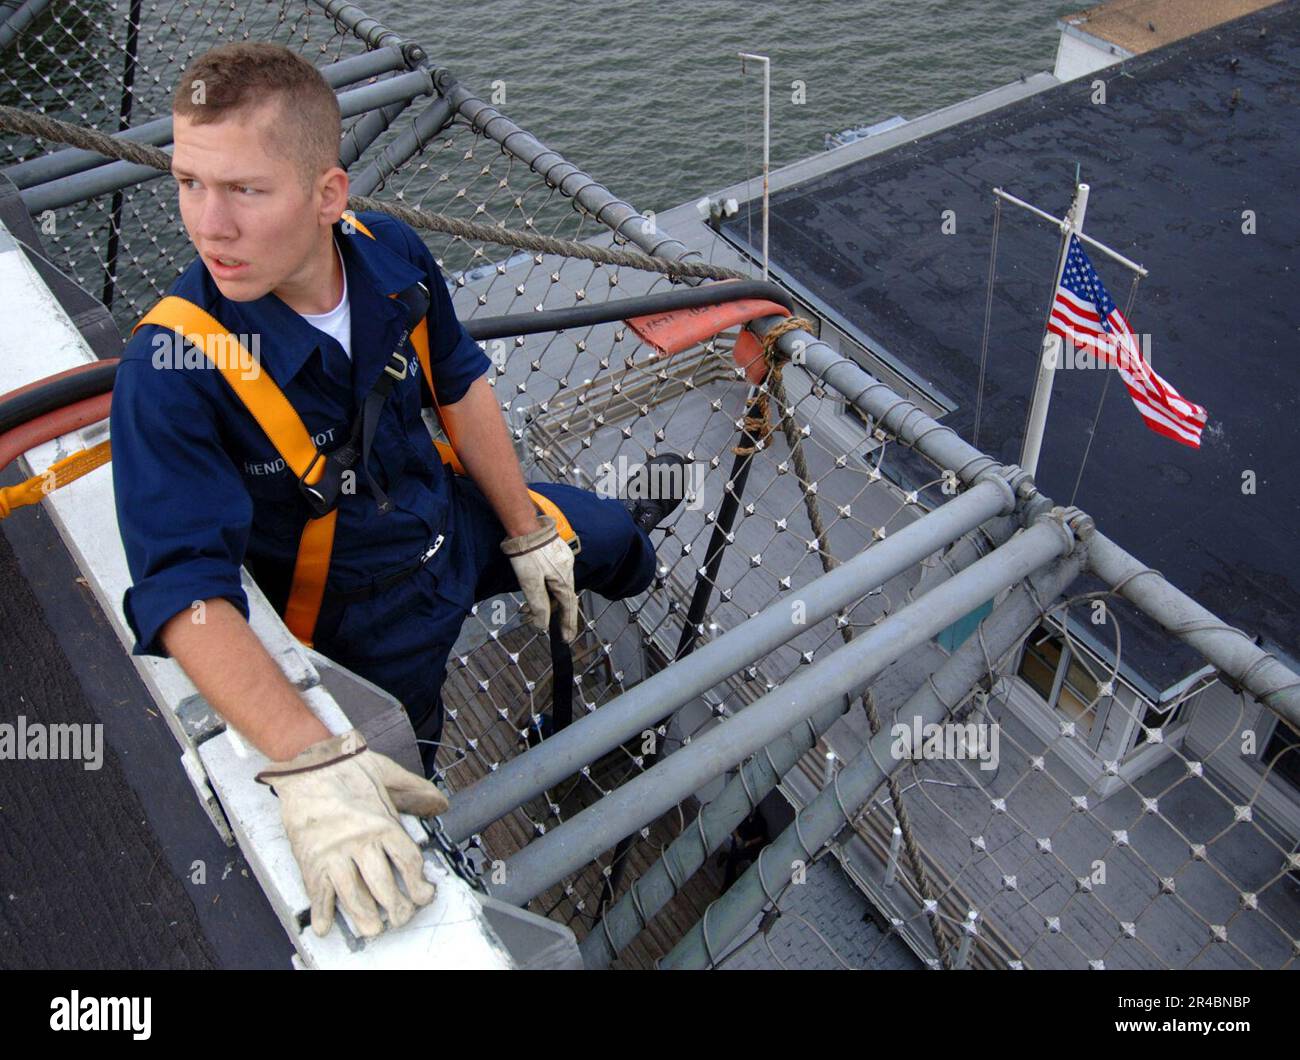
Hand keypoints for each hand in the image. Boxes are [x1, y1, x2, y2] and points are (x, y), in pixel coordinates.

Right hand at [255, 730, 450, 937]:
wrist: (304, 763)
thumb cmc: (343, 766)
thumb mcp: (386, 771)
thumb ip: (415, 789)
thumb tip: (440, 803)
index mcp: (382, 822)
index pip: (408, 863)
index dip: (418, 885)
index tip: (423, 895)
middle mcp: (360, 842)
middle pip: (384, 886)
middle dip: (396, 909)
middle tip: (401, 917)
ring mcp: (334, 853)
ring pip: (353, 896)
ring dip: (366, 918)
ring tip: (374, 928)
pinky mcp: (310, 860)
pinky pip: (318, 893)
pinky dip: (322, 913)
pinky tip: (326, 926)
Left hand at [501, 513, 578, 641]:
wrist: (524, 524)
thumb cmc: (527, 553)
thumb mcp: (530, 583)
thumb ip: (538, 605)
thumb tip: (542, 625)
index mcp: (564, 579)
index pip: (568, 607)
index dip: (568, 624)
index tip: (567, 638)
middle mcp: (567, 570)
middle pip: (562, 597)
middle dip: (552, 613)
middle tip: (540, 624)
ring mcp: (562, 560)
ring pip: (556, 586)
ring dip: (545, 599)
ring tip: (528, 609)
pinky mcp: (555, 553)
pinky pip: (553, 576)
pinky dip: (545, 587)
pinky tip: (535, 589)